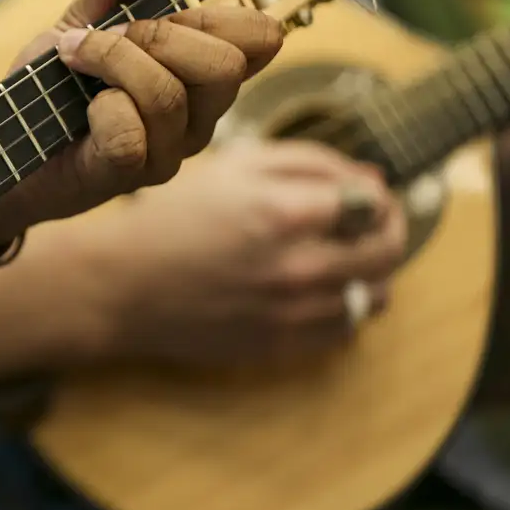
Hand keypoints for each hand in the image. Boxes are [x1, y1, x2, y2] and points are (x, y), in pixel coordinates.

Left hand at [0, 0, 284, 247]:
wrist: (5, 142)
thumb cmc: (53, 84)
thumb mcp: (83, 16)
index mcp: (203, 73)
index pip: (262, 38)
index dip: (220, 13)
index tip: (161, 9)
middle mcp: (199, 117)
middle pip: (225, 66)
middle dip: (158, 35)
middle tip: (107, 35)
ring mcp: (168, 152)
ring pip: (168, 95)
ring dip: (111, 61)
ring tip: (76, 59)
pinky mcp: (128, 177)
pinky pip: (129, 133)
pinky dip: (99, 108)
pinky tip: (82, 109)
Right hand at [88, 140, 407, 366]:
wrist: (123, 286)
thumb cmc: (173, 218)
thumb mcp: (233, 167)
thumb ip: (308, 163)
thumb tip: (371, 177)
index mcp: (285, 212)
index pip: (375, 202)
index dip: (377, 194)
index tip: (364, 194)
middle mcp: (298, 266)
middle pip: (387, 250)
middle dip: (386, 229)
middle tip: (366, 223)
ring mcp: (293, 313)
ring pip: (375, 294)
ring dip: (369, 272)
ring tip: (341, 258)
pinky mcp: (283, 346)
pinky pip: (346, 329)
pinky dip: (345, 307)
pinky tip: (317, 290)